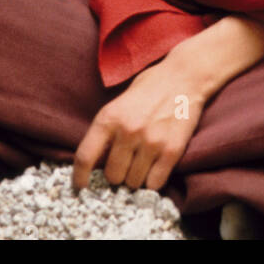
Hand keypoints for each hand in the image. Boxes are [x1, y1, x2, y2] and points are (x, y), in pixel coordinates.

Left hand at [73, 57, 203, 192]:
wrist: (184, 76)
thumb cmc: (149, 87)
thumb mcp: (120, 103)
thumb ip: (108, 129)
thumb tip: (96, 162)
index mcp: (110, 117)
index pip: (85, 156)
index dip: (80, 176)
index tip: (82, 186)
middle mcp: (128, 131)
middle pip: (112, 175)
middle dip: (117, 174)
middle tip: (125, 164)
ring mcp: (151, 142)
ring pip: (134, 182)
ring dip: (136, 177)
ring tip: (142, 161)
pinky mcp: (171, 150)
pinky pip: (155, 183)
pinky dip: (153, 180)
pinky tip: (155, 167)